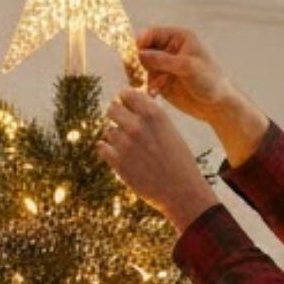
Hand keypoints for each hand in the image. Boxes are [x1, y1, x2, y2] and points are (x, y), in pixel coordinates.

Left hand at [97, 87, 219, 229]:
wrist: (181, 190)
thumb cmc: (178, 159)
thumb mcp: (168, 130)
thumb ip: (149, 116)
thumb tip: (128, 104)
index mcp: (153, 114)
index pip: (126, 93)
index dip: (127, 101)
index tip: (131, 110)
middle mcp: (137, 125)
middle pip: (112, 108)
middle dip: (117, 116)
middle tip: (126, 128)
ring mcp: (125, 144)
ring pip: (108, 130)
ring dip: (116, 138)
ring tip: (132, 150)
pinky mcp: (117, 162)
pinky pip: (102, 147)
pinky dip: (108, 150)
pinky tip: (122, 157)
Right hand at [133, 26, 268, 166]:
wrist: (218, 105)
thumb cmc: (209, 80)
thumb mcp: (187, 67)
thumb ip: (163, 60)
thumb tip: (139, 54)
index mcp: (179, 38)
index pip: (153, 33)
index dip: (141, 41)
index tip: (133, 52)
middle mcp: (169, 50)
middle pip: (145, 49)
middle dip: (138, 60)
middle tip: (134, 71)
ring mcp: (165, 66)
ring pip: (143, 66)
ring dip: (141, 75)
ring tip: (149, 85)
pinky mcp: (162, 82)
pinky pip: (146, 81)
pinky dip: (145, 86)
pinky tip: (153, 93)